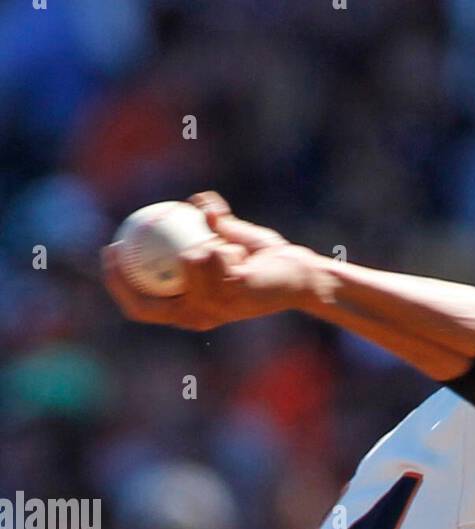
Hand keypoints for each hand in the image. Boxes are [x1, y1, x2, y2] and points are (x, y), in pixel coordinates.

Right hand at [101, 191, 317, 330]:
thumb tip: (196, 202)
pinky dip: (222, 239)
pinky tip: (239, 250)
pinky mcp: (234, 294)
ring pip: (185, 263)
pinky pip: (210, 254)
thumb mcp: (232, 240)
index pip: (144, 307)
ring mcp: (216, 308)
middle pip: (147, 305)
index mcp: (192, 308)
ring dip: (203, 242)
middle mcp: (200, 315)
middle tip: (118, 246)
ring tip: (228, 247)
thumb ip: (214, 225)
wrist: (300, 275)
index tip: (111, 251)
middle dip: (123, 278)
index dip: (119, 284)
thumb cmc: (266, 261)